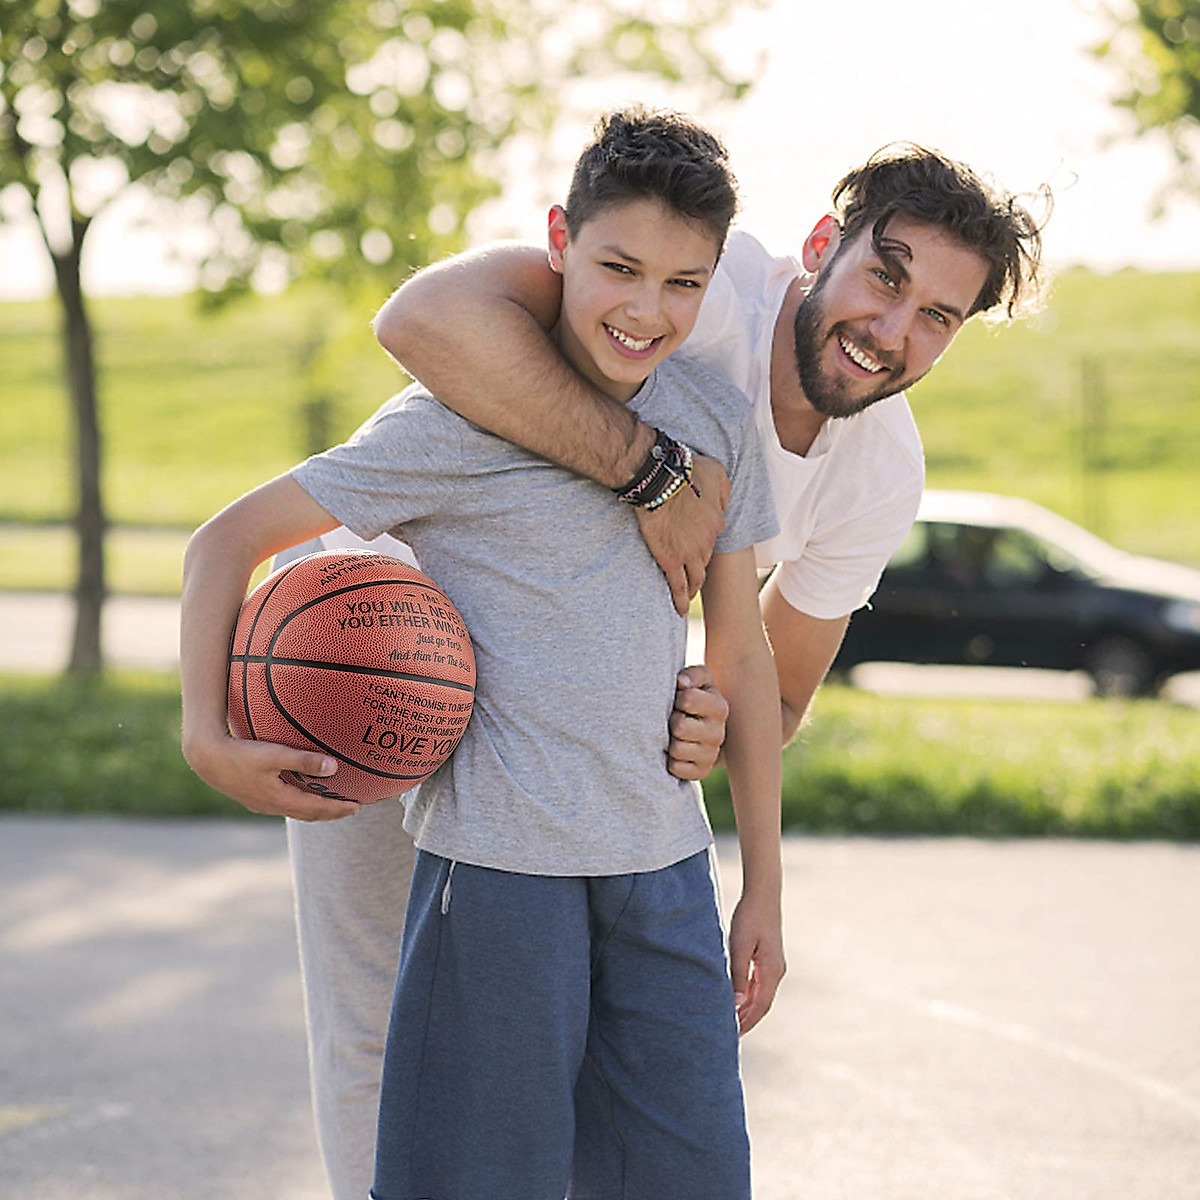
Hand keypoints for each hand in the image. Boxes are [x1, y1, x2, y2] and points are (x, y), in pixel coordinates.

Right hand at [183, 733, 360, 821]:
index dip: (339, 809)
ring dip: (316, 809)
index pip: (318, 809)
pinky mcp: (254, 798)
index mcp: (281, 799)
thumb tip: (334, 767)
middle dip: (332, 812)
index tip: (358, 806)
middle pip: (310, 815)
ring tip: (332, 804)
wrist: (206, 758)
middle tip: (352, 808)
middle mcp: (272, 806)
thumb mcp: (274, 754)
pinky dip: (300, 803)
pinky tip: (301, 795)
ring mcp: (261, 804)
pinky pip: (284, 805)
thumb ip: (304, 760)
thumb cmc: (241, 753)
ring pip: (296, 811)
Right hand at [635, 453, 728, 615]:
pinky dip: (681, 600)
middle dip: (699, 567)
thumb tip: (724, 504)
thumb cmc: (686, 469)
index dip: (703, 543)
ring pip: (697, 576)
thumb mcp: (717, 471)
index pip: (712, 537)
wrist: (660, 479)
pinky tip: (681, 610)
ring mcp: (690, 552)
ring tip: (689, 596)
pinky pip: (679, 586)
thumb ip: (724, 488)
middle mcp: (708, 540)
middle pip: (705, 559)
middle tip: (693, 575)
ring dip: (694, 588)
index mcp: (717, 520)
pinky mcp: (671, 560)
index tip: (696, 547)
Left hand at [667, 665, 728, 780]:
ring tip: (676, 734)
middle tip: (676, 718)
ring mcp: (711, 755)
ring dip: (670, 740)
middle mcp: (718, 733)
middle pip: (680, 726)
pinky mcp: (701, 772)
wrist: (705, 727)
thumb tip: (681, 683)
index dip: (677, 698)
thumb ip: (692, 675)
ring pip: (676, 749)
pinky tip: (675, 751)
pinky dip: (670, 759)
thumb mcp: (699, 681)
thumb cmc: (696, 698)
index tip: (680, 699)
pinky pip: (676, 768)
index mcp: (719, 707)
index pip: (687, 700)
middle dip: (671, 720)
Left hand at [728, 891, 785, 1034]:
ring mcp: (775, 965)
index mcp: (771, 971)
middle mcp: (777, 971)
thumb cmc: (749, 917)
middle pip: (762, 1004)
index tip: (733, 1035)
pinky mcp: (769, 958)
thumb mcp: (739, 946)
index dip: (747, 1022)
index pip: (759, 1006)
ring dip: (748, 1009)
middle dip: (748, 1020)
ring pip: (762, 995)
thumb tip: (736, 1004)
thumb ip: (738, 975)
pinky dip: (749, 995)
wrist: (763, 894)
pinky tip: (738, 999)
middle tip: (730, 1035)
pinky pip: (760, 984)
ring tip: (732, 1022)